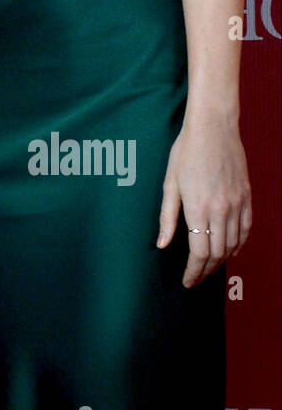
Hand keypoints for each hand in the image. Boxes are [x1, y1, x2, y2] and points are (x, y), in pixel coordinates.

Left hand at [157, 112, 251, 286]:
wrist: (214, 128)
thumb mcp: (170, 183)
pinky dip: (239, 244)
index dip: (193, 272)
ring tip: (209, 267)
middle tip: (196, 278)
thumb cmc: (186, 151)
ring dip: (221, 260)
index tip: (187, 281)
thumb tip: (162, 244)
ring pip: (233, 244)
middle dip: (205, 270)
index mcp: (198, 208)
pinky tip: (232, 251)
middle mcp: (221, 210)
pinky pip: (246, 229)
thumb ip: (167, 217)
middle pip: (216, 253)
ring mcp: (237, 204)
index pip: (199, 253)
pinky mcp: (246, 197)